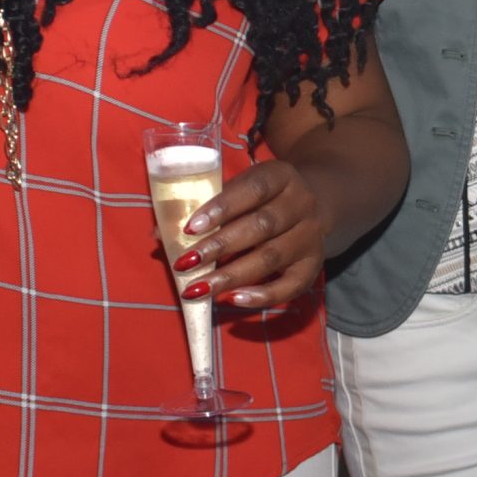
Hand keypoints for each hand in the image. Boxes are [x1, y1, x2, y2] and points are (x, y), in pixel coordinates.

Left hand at [172, 160, 326, 309]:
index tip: (190, 228)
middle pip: (261, 226)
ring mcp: (311, 235)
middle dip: (220, 246)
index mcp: (281, 176)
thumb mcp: (242, 188)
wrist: (318, 200)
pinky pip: (291, 286)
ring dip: (231, 275)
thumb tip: (159, 234)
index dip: (221, 208)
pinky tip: (233, 300)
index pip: (253, 189)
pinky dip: (262, 296)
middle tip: (186, 264)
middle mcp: (301, 204)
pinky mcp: (314, 264)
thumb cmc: (263, 196)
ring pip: (271, 257)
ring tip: (197, 289)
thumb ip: (205, 207)